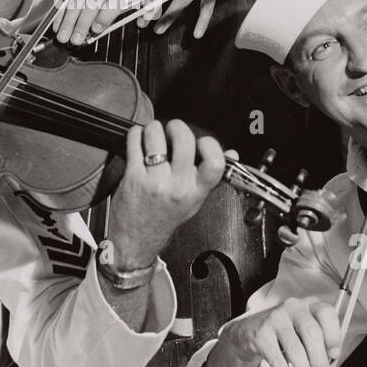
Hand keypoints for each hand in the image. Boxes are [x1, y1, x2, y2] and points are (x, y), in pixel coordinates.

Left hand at [104, 120, 225, 269]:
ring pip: (156, 136)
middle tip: (172, 130)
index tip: (201, 142)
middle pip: (184, 140)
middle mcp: (177, 187)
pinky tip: (138, 140)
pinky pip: (135, 142)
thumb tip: (232, 153)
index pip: (215, 162)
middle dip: (177, 127)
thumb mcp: (194, 201)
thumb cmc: (165, 218)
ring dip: (154, 128)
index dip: (210, 144)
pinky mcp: (133, 177)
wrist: (136, 239)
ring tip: (153, 135)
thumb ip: (211, 176)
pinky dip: (135, 134)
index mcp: (196, 192)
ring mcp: (154, 181)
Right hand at [219, 295, 341, 366]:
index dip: (333, 335)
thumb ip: (319, 348)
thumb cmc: (287, 334)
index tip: (334, 355)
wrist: (251, 331)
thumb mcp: (304, 333)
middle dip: (319, 361)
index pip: (326, 312)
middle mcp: (293, 307)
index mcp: (309, 305)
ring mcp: (275, 319)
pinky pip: (277, 361)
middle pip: (311, 333)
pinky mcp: (261, 334)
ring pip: (295, 350)